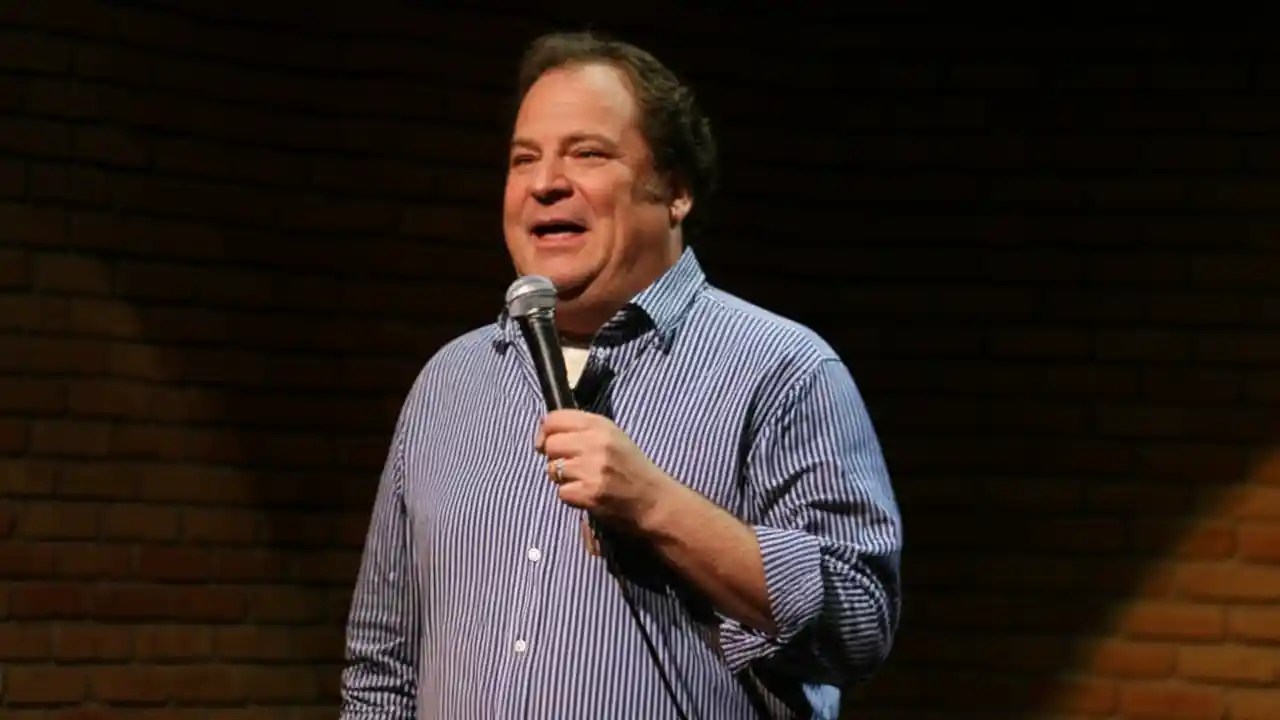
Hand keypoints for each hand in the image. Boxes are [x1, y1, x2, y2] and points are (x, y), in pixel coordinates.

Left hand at [535, 409, 673, 530]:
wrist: (654, 500)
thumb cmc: (630, 468)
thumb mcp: (612, 437)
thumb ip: (581, 430)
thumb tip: (544, 435)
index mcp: (601, 425)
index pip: (553, 419)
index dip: (545, 433)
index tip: (547, 444)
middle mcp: (596, 442)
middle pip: (550, 444)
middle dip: (555, 458)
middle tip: (572, 467)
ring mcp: (593, 468)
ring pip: (553, 469)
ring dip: (563, 479)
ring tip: (584, 481)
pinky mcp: (590, 492)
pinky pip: (562, 492)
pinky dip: (571, 497)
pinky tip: (588, 495)